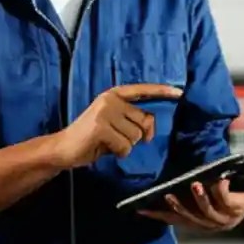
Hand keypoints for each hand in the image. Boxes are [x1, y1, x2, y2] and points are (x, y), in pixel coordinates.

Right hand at [51, 83, 182, 168]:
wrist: (64, 147)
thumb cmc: (92, 138)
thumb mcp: (113, 123)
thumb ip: (130, 120)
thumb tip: (149, 131)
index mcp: (113, 95)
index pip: (142, 91)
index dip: (161, 91)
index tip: (179, 93)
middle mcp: (110, 99)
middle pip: (144, 120)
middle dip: (137, 135)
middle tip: (119, 139)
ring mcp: (105, 112)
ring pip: (135, 136)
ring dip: (125, 145)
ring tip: (108, 143)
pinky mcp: (101, 128)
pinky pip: (125, 146)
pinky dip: (119, 153)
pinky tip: (105, 149)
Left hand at [139, 169, 243, 231]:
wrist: (233, 216)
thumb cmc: (241, 196)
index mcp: (235, 211)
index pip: (227, 202)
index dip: (222, 191)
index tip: (218, 178)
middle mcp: (219, 221)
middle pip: (207, 212)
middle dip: (200, 199)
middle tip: (194, 184)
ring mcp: (203, 225)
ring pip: (189, 219)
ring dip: (177, 208)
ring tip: (167, 196)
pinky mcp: (189, 225)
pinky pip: (173, 221)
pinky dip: (158, 216)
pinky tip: (144, 210)